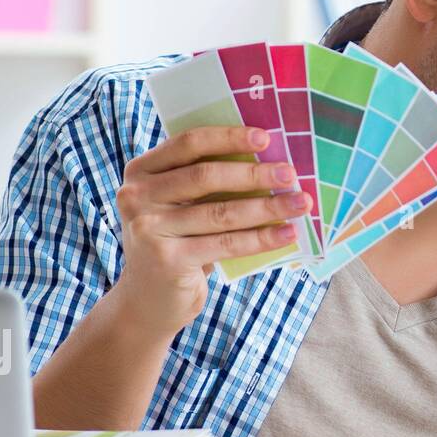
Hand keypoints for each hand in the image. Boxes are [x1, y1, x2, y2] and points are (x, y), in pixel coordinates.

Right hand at [110, 125, 309, 338]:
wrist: (149, 299)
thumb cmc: (177, 241)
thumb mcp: (179, 205)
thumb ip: (204, 181)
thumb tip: (268, 160)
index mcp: (141, 170)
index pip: (188, 144)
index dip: (228, 138)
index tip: (265, 138)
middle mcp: (136, 196)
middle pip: (205, 176)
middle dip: (254, 174)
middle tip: (291, 174)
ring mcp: (148, 229)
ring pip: (220, 212)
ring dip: (267, 207)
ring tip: (300, 203)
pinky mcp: (167, 260)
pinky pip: (226, 243)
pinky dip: (261, 238)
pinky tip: (287, 233)